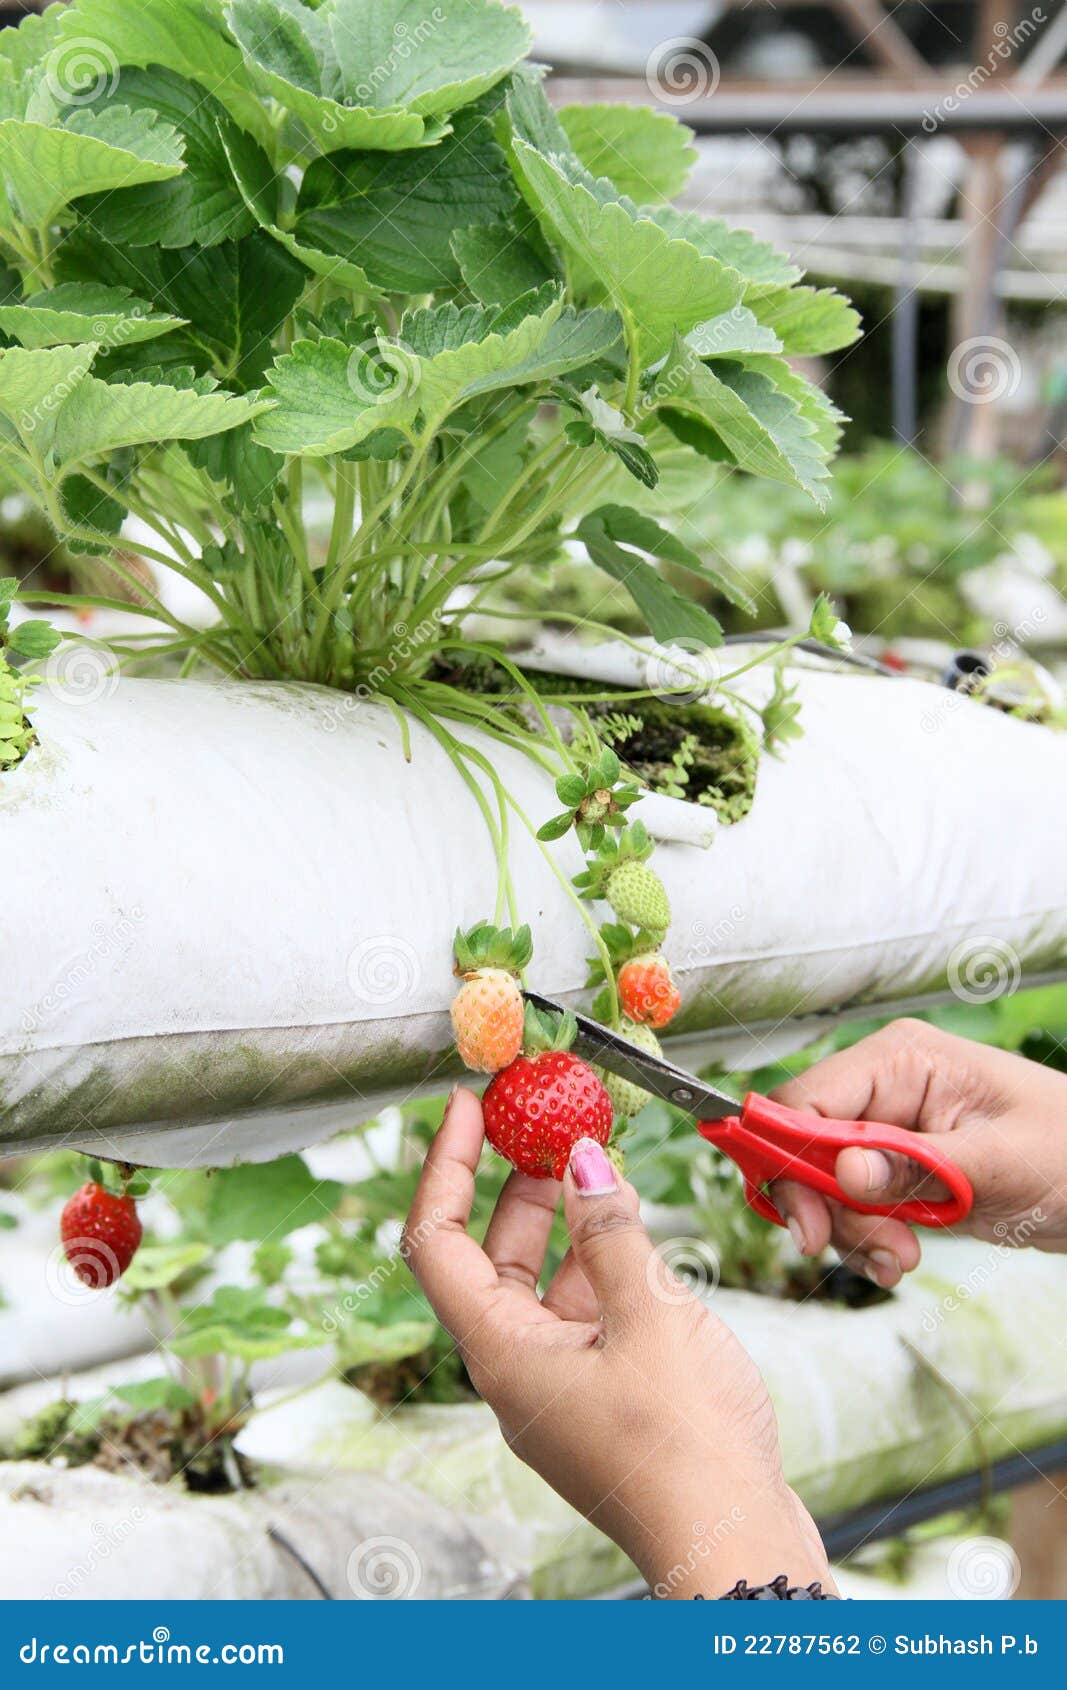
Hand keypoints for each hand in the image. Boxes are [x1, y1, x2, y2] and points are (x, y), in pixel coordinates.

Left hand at [403, 1088, 831, 1597]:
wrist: (736, 1548)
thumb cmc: (687, 1448)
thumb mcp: (649, 1317)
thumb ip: (610, 1231)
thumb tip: (579, 1159)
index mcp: (502, 1352)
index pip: (437, 1241)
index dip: (444, 1166)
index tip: (465, 1106)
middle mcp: (518, 1368)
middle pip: (491, 1255)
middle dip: (514, 1183)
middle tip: (544, 1121)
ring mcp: (560, 1386)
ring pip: (544, 1281)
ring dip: (567, 1219)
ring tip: (601, 1161)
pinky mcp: (603, 1396)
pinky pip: (585, 1311)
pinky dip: (603, 1261)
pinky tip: (636, 1228)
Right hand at [769, 1018, 1066, 1288]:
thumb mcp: (999, 1162)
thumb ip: (918, 1166)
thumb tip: (845, 1172)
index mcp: (899, 1059)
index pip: (806, 1099)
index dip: (790, 1158)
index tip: (808, 1221)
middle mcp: (880, 1089)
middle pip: (803, 1146)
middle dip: (828, 1207)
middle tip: (873, 1250)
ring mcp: (884, 1131)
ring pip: (820, 1185)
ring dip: (851, 1232)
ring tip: (901, 1259)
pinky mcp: (893, 1170)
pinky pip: (849, 1206)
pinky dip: (863, 1240)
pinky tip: (897, 1260)